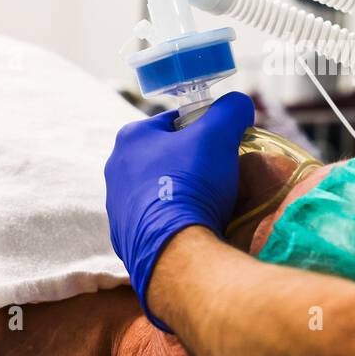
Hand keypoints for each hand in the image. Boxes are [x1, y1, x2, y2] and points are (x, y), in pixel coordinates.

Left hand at [104, 91, 254, 329]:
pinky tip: (191, 226)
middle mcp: (115, 169)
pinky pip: (154, 219)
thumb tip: (238, 105)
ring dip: (180, 191)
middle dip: (191, 162)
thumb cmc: (192, 183)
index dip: (204, 130)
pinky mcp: (124, 237)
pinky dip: (172, 219)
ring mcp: (116, 206)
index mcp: (131, 138)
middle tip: (218, 174)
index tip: (222, 145)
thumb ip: (230, 110)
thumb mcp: (219, 134)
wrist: (175, 249)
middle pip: (165, 156)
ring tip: (207, 203)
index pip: (174, 122)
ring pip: (158, 188)